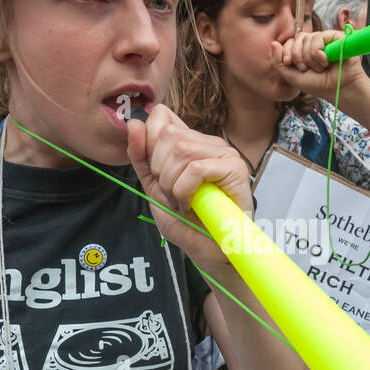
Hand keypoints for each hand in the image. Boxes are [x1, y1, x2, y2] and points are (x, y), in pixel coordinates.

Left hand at [126, 104, 250, 272]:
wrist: (212, 253)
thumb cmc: (188, 223)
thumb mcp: (154, 188)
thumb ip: (141, 158)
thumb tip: (133, 124)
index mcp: (191, 143)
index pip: (162, 116)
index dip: (149, 141)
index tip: (155, 173)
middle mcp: (209, 143)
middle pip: (168, 135)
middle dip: (160, 171)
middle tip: (171, 195)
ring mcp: (225, 154)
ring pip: (181, 150)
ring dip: (172, 184)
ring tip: (182, 202)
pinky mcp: (235, 169)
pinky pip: (196, 168)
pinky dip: (185, 190)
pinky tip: (191, 204)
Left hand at [270, 30, 366, 100]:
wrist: (338, 90)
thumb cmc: (318, 85)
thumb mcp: (291, 77)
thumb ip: (278, 62)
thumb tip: (273, 43)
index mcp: (303, 51)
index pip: (289, 42)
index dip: (286, 52)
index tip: (289, 64)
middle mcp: (313, 43)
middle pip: (297, 39)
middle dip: (298, 57)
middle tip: (307, 69)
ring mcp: (325, 39)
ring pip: (307, 39)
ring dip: (310, 59)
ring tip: (320, 68)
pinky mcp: (335, 37)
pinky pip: (318, 38)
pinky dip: (318, 54)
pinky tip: (326, 62)